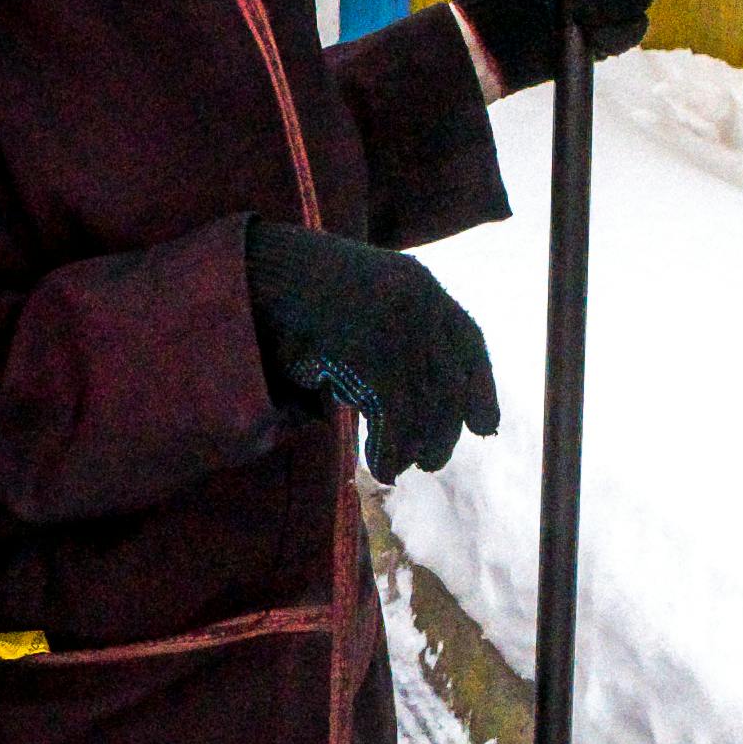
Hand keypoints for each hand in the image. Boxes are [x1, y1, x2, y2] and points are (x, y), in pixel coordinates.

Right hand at [244, 221, 500, 476]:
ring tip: (399, 468)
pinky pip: (391, 414)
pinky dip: (389, 448)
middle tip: (432, 462)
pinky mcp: (368, 352)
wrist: (258, 275)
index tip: (484, 427)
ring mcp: (394, 325)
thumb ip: (398, 339)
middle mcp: (417, 301)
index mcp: (419, 283)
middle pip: (448, 379)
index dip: (481, 387)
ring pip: (421, 402)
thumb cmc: (303, 299)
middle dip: (444, 429)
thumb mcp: (362, 305)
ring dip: (413, 446)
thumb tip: (433, 409)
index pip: (469, 340)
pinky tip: (379, 466)